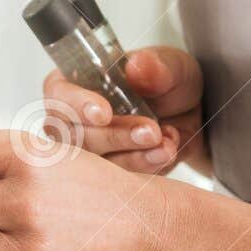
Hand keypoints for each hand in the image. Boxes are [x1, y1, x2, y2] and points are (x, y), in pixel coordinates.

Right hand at [43, 45, 207, 175]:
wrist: (191, 114)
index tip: (104, 114)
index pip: (60, 94)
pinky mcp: (107, 177)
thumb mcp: (171, 66)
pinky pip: (118, 184)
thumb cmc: (168, 82)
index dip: (77, 105)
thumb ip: (155, 67)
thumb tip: (137, 66)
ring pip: (95, 166)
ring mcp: (89, 151)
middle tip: (151, 132)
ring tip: (166, 145)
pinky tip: (166, 152)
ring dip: (133, 158)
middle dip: (114, 137)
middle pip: (74, 137)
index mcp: (76, 82)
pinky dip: (146, 169)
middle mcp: (74, 119)